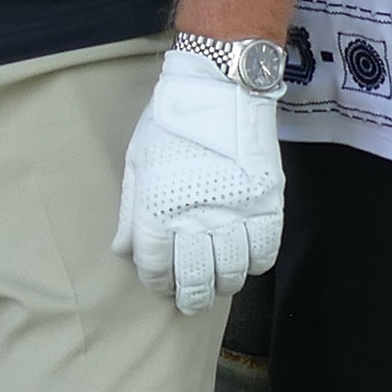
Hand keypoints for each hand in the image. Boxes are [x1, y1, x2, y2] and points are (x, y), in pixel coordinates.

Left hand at [110, 45, 281, 315]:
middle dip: (191, 297)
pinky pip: (264, 254)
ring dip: (223, 284)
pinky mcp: (267, 207)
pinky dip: (254, 265)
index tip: (162, 283)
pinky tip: (245, 260)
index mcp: (158, 211)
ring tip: (218, 281)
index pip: (157, 268)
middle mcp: (196, 221)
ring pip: (232, 273)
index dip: (158, 282)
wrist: (221, 90)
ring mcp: (235, 215)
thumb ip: (131, 211)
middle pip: (195, 280)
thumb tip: (124, 251)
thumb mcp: (137, 163)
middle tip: (191, 301)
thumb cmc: (171, 124)